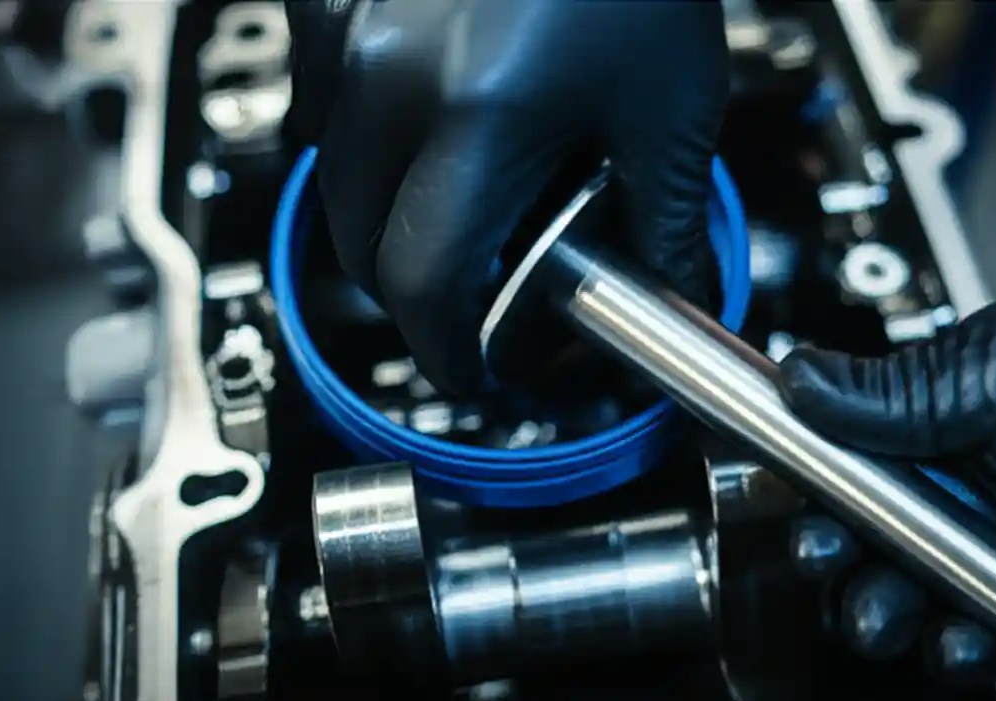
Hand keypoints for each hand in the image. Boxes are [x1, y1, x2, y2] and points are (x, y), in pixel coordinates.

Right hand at [287, 0, 726, 395]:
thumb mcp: (670, 100)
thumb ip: (665, 217)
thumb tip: (669, 293)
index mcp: (478, 108)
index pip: (424, 285)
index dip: (449, 353)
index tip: (478, 370)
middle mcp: (388, 69)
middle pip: (359, 246)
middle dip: (414, 292)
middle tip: (478, 295)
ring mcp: (346, 24)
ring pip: (335, 177)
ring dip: (387, 212)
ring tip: (463, 192)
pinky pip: (325, 102)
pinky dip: (370, 137)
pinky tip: (433, 116)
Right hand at [780, 295, 995, 700]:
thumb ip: (905, 385)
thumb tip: (802, 378)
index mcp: (937, 436)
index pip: (843, 477)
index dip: (817, 512)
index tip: (815, 536)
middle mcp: (965, 507)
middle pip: (872, 566)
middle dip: (860, 594)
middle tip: (876, 607)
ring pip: (931, 628)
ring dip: (930, 646)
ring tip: (962, 643)